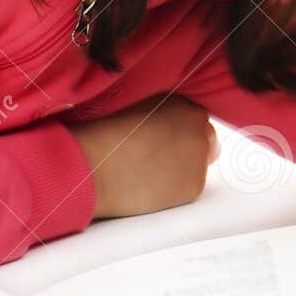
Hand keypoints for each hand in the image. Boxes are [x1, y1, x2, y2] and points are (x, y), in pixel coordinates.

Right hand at [67, 96, 218, 220]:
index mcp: (185, 106)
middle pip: (202, 143)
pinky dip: (174, 190)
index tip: (163, 140)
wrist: (93, 166)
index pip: (196, 120)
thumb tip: (171, 125)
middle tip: (155, 159)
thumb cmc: (104, 135)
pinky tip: (150, 186)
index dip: (178, 131)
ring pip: (196, 167)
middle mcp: (199, 130)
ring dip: (180, 170)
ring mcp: (199, 160)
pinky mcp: (193, 186)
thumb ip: (164, 112)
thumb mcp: (137, 106)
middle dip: (184, 150)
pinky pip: (189, 188)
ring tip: (149, 173)